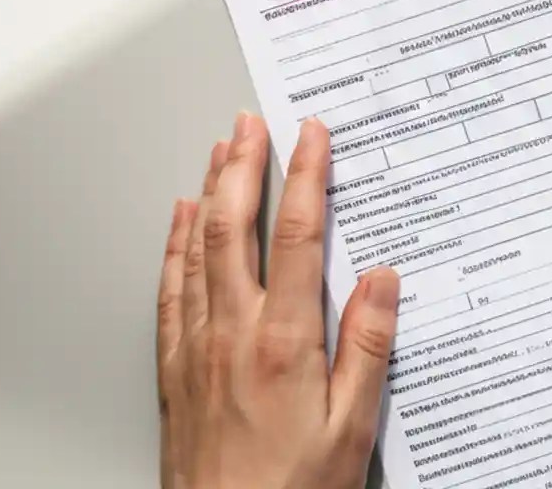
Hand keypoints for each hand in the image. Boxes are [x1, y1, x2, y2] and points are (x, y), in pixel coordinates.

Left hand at [156, 113, 399, 488]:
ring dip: (209, 191)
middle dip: (243, 166)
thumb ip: (368, 349)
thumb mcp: (352, 428)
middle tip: (252, 123)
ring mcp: (198, 347)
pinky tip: (180, 222)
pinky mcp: (176, 367)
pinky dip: (175, 245)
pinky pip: (171, 288)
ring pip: (198, 248)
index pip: (297, 237)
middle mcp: (234, 334)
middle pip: (235, 228)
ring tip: (219, 150)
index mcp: (284, 342)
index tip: (312, 136)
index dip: (304, 177)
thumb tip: (381, 281)